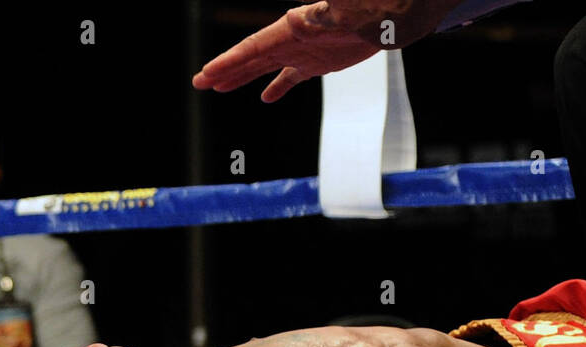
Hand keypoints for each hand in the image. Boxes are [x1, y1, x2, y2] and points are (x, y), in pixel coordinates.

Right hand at [192, 1, 383, 102]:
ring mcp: (302, 51)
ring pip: (264, 67)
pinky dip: (278, 87)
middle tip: (199, 83)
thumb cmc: (365, 5)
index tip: (207, 74)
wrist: (386, 15)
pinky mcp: (318, 63)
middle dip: (225, 70)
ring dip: (242, 77)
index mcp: (291, 28)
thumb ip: (325, 8)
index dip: (229, 62)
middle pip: (251, 58)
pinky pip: (291, 77)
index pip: (252, 48)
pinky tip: (265, 98)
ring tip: (219, 89)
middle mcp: (291, 39)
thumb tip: (308, 15)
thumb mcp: (341, 4)